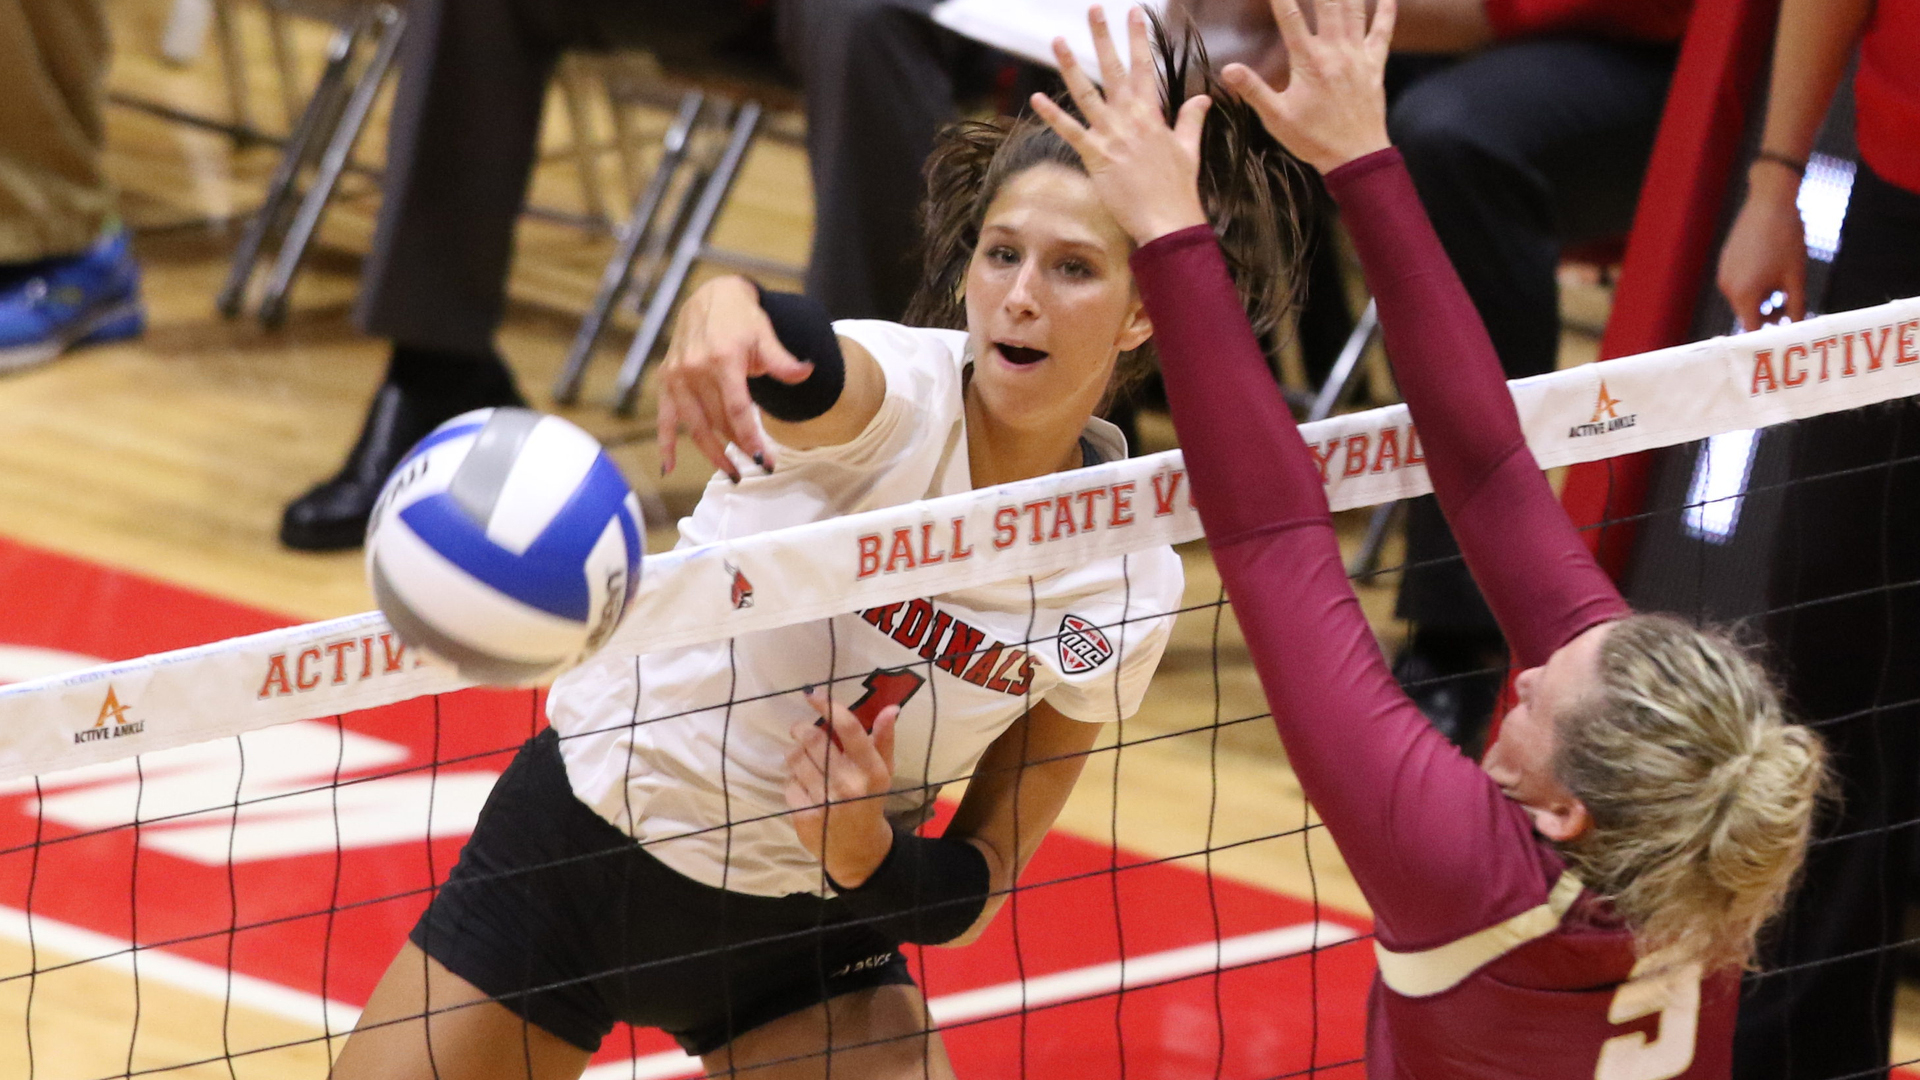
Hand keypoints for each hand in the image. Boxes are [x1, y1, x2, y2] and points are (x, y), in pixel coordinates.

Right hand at [654, 275, 813, 479]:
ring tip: (732, 472)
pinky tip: (669, 467)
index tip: (765, 460)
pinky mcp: (666, 379)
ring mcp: (677, 376)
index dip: (750, 438)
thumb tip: (808, 372)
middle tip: (759, 466)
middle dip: (739, 448)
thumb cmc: (742, 318)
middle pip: (718, 421)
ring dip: (713, 452)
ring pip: (695, 425)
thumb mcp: (766, 336)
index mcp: (722, 359)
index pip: (737, 410)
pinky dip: (665, 443)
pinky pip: (663, 418)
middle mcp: (695, 369)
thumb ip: (783, 361)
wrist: (711, 296)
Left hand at [784, 689, 899, 887]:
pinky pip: (789, 784)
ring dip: (795, 753)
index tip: (813, 694)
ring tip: (803, 758)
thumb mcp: (883, 772)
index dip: (828, 706)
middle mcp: (849, 784)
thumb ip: (884, 740)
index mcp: (872, 770)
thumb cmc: (870, 802)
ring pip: (796, 759)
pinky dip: (793, 780)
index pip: (848, 728)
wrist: (859, 850)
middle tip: (800, 729)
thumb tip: (891, 708)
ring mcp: (825, 801)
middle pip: (814, 739)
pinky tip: (804, 786)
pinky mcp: (805, 816)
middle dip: (802, 729)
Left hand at [1029, 6, 1212, 245]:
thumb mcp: (1189, 149)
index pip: (1144, 67)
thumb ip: (1191, 120)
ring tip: (1058, 41)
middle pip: (1113, 70)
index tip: (1134, 12)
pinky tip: (1036, 98)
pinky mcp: (1096, 157)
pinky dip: (1053, 115)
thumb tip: (1203, 98)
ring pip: (1087, 94)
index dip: (1138, 38)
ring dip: (1071, 66)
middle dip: (1104, 37)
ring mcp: (1111, 136)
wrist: (1168, 220)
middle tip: (1094, 10)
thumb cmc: (1179, 189)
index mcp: (1153, 115)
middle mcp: (1130, 119)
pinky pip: (1070, 132)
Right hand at [1221, 0, 1394, 174]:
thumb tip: (1227, 69)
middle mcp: (1335, 51)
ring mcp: (1358, 55)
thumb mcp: (1277, 118)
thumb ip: (1253, 90)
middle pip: (1327, 3)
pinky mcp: (1375, 65)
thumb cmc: (1313, 139)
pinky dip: (1386, 10)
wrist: (1356, 157)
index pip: (1290, 16)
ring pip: (1354, 10)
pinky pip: (1383, 31)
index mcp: (1308, 61)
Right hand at [1718, 166, 1807, 331]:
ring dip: (1763, 298)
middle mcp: (1727, 287)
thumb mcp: (1796, 277)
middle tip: (1792, 306)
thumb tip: (1797, 329)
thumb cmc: (1786, 239)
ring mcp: (1724, 274)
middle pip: (1747, 314)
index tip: (1783, 341)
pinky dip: (1755, 283)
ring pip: (1744, 298)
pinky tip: (1772, 266)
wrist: (1770, 202)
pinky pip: (1739, 282)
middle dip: (1768, 315)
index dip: (1768, 337)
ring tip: (1784, 281)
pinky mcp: (1725, 262)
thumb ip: (1796, 308)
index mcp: (1744, 294)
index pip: (1752, 329)